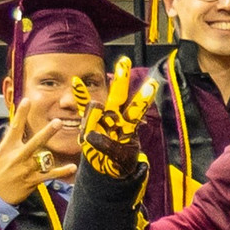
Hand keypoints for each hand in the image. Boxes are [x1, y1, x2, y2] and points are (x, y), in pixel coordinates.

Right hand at [0, 102, 74, 205]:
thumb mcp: (1, 154)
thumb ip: (12, 143)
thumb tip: (17, 128)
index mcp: (6, 147)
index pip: (14, 127)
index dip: (21, 114)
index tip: (26, 101)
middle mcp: (16, 156)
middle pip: (33, 142)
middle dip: (46, 132)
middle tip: (58, 122)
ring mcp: (25, 169)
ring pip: (43, 158)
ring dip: (57, 153)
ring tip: (71, 145)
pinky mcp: (32, 180)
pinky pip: (49, 174)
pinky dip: (61, 171)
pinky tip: (72, 167)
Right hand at [76, 57, 154, 177]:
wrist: (108, 169)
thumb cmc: (118, 163)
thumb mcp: (118, 159)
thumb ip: (107, 147)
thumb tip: (90, 135)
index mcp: (128, 126)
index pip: (137, 109)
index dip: (144, 97)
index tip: (152, 82)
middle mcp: (116, 118)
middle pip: (119, 95)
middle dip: (122, 79)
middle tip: (125, 60)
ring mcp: (103, 119)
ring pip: (101, 100)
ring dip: (101, 92)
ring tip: (99, 76)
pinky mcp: (89, 123)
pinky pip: (84, 108)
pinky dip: (80, 97)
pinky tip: (76, 82)